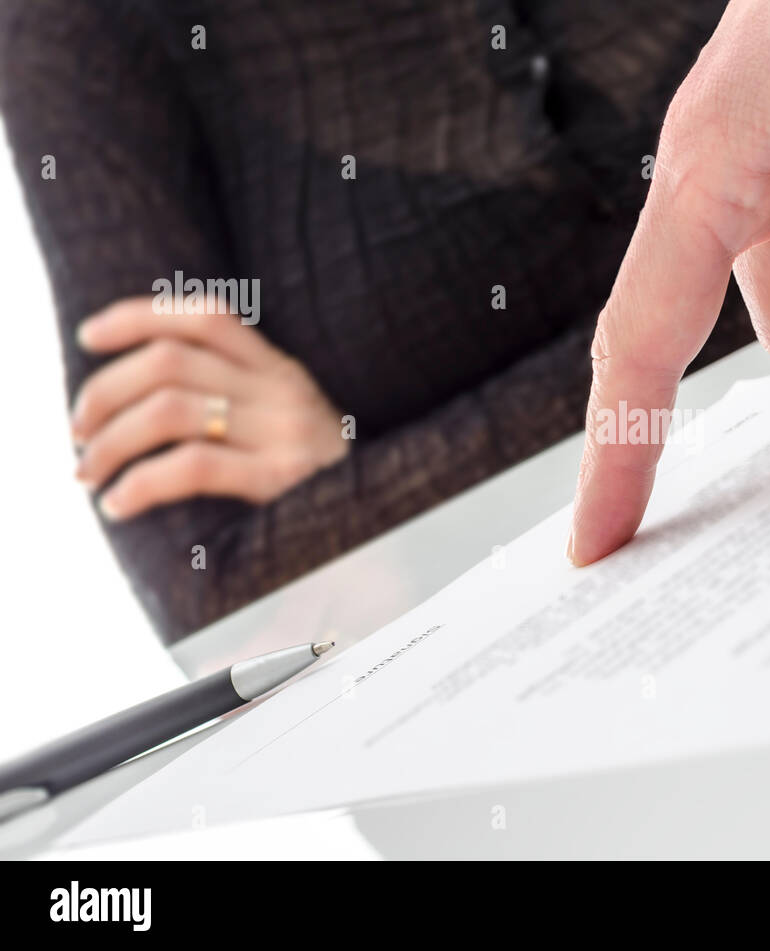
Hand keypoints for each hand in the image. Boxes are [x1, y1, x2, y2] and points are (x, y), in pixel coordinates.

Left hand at [71, 298, 347, 519]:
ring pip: (169, 409)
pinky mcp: (284, 479)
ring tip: (89, 472)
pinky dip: (141, 482)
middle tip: (78, 432)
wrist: (393, 526)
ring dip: (110, 441)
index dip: (137, 315)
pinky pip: (192, 466)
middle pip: (169, 360)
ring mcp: (287, 433)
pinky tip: (119, 503)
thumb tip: (145, 398)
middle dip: (103, 391)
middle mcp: (286, 392)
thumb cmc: (324, 485)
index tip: (88, 336)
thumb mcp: (292, 426)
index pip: (205, 316)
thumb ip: (243, 401)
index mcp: (284, 372)